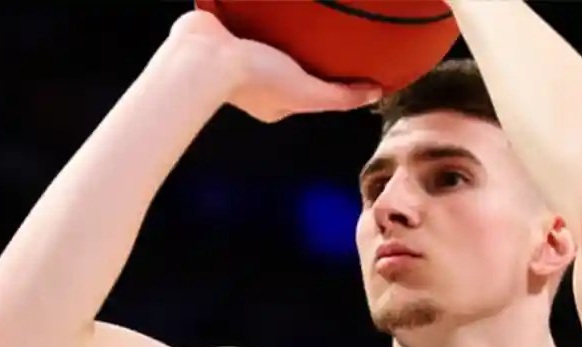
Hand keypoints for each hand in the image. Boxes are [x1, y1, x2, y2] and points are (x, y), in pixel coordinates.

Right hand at [170, 10, 382, 123]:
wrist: (205, 52)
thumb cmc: (255, 77)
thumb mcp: (308, 93)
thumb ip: (341, 97)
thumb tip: (377, 93)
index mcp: (273, 102)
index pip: (307, 90)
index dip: (327, 79)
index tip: (349, 62)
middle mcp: (254, 82)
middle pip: (289, 65)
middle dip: (306, 52)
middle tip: (328, 33)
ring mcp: (236, 57)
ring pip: (270, 42)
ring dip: (285, 30)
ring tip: (305, 12)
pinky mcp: (225, 32)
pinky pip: (250, 19)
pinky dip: (263, 11)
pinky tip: (279, 2)